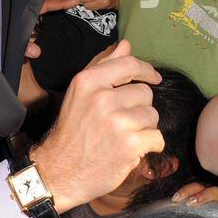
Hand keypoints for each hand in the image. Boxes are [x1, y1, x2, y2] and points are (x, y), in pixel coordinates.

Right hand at [29, 38, 162, 210]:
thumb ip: (104, 67)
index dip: (147, 70)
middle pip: (145, 93)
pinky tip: (131, 151)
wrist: (59, 172)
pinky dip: (149, 146)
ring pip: (153, 116)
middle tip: (121, 122)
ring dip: (144, 128)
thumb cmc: (72, 132)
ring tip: (124, 137)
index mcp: (88, 82)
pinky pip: (157, 138)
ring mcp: (117, 122)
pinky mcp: (130, 145)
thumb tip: (126, 45)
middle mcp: (102, 99)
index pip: (129, 64)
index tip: (154, 78)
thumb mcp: (80, 93)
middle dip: (139, 108)